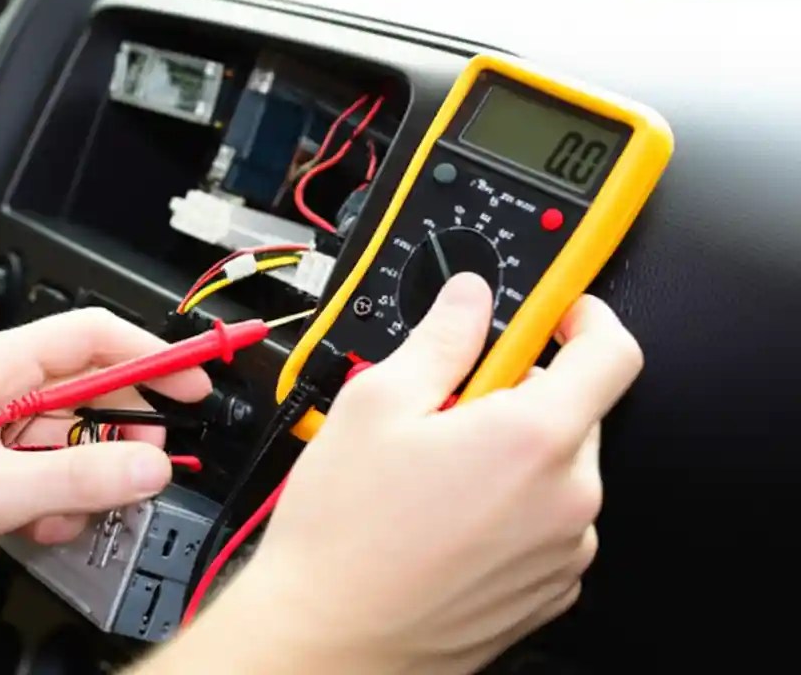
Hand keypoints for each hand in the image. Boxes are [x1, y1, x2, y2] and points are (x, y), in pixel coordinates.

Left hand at [0, 308, 210, 603]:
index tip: (193, 382)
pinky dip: (53, 500)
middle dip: (121, 434)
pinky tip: (36, 525)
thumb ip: (80, 480)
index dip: (153, 355)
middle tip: (147, 468)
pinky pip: (43, 473)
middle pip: (89, 392)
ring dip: (83, 480)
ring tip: (69, 510)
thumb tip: (148, 466)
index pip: (94, 337)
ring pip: (69, 441)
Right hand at [215, 273, 640, 672]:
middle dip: (522, 393)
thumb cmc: (345, 536)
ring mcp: (563, 553)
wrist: (329, 640)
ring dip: (515, 455)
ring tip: (436, 475)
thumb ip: (439, 339)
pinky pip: (549, 525)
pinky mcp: (548, 593)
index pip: (611, 352)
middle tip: (451, 405)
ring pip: (559, 471)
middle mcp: (568, 500)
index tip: (559, 314)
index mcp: (534, 439)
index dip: (587, 318)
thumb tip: (469, 300)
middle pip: (578, 412)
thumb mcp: (375, 404)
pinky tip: (447, 519)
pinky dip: (513, 508)